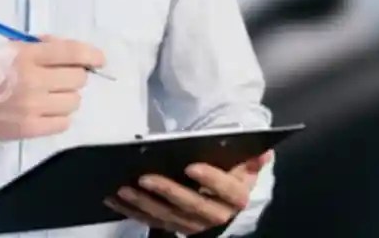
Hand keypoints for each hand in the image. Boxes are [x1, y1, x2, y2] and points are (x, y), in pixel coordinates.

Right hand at [0, 36, 105, 140]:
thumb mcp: (8, 48)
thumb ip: (40, 47)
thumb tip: (71, 53)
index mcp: (26, 55)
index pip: (71, 52)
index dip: (91, 54)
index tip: (98, 59)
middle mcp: (32, 79)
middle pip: (78, 79)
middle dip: (75, 76)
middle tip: (61, 79)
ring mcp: (32, 106)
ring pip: (74, 102)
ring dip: (66, 97)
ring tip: (49, 96)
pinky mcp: (30, 128)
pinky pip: (64, 123)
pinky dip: (59, 117)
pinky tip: (45, 111)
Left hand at [103, 151, 272, 234]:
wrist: (220, 192)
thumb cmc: (229, 168)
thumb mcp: (243, 160)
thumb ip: (251, 156)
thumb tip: (264, 152)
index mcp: (235, 198)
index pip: (227, 190)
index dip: (211, 180)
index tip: (191, 166)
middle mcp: (216, 216)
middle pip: (192, 207)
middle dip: (167, 192)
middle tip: (145, 176)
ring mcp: (191, 224)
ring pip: (167, 216)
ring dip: (143, 203)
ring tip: (123, 186)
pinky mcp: (171, 226)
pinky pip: (149, 220)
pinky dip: (130, 210)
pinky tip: (114, 197)